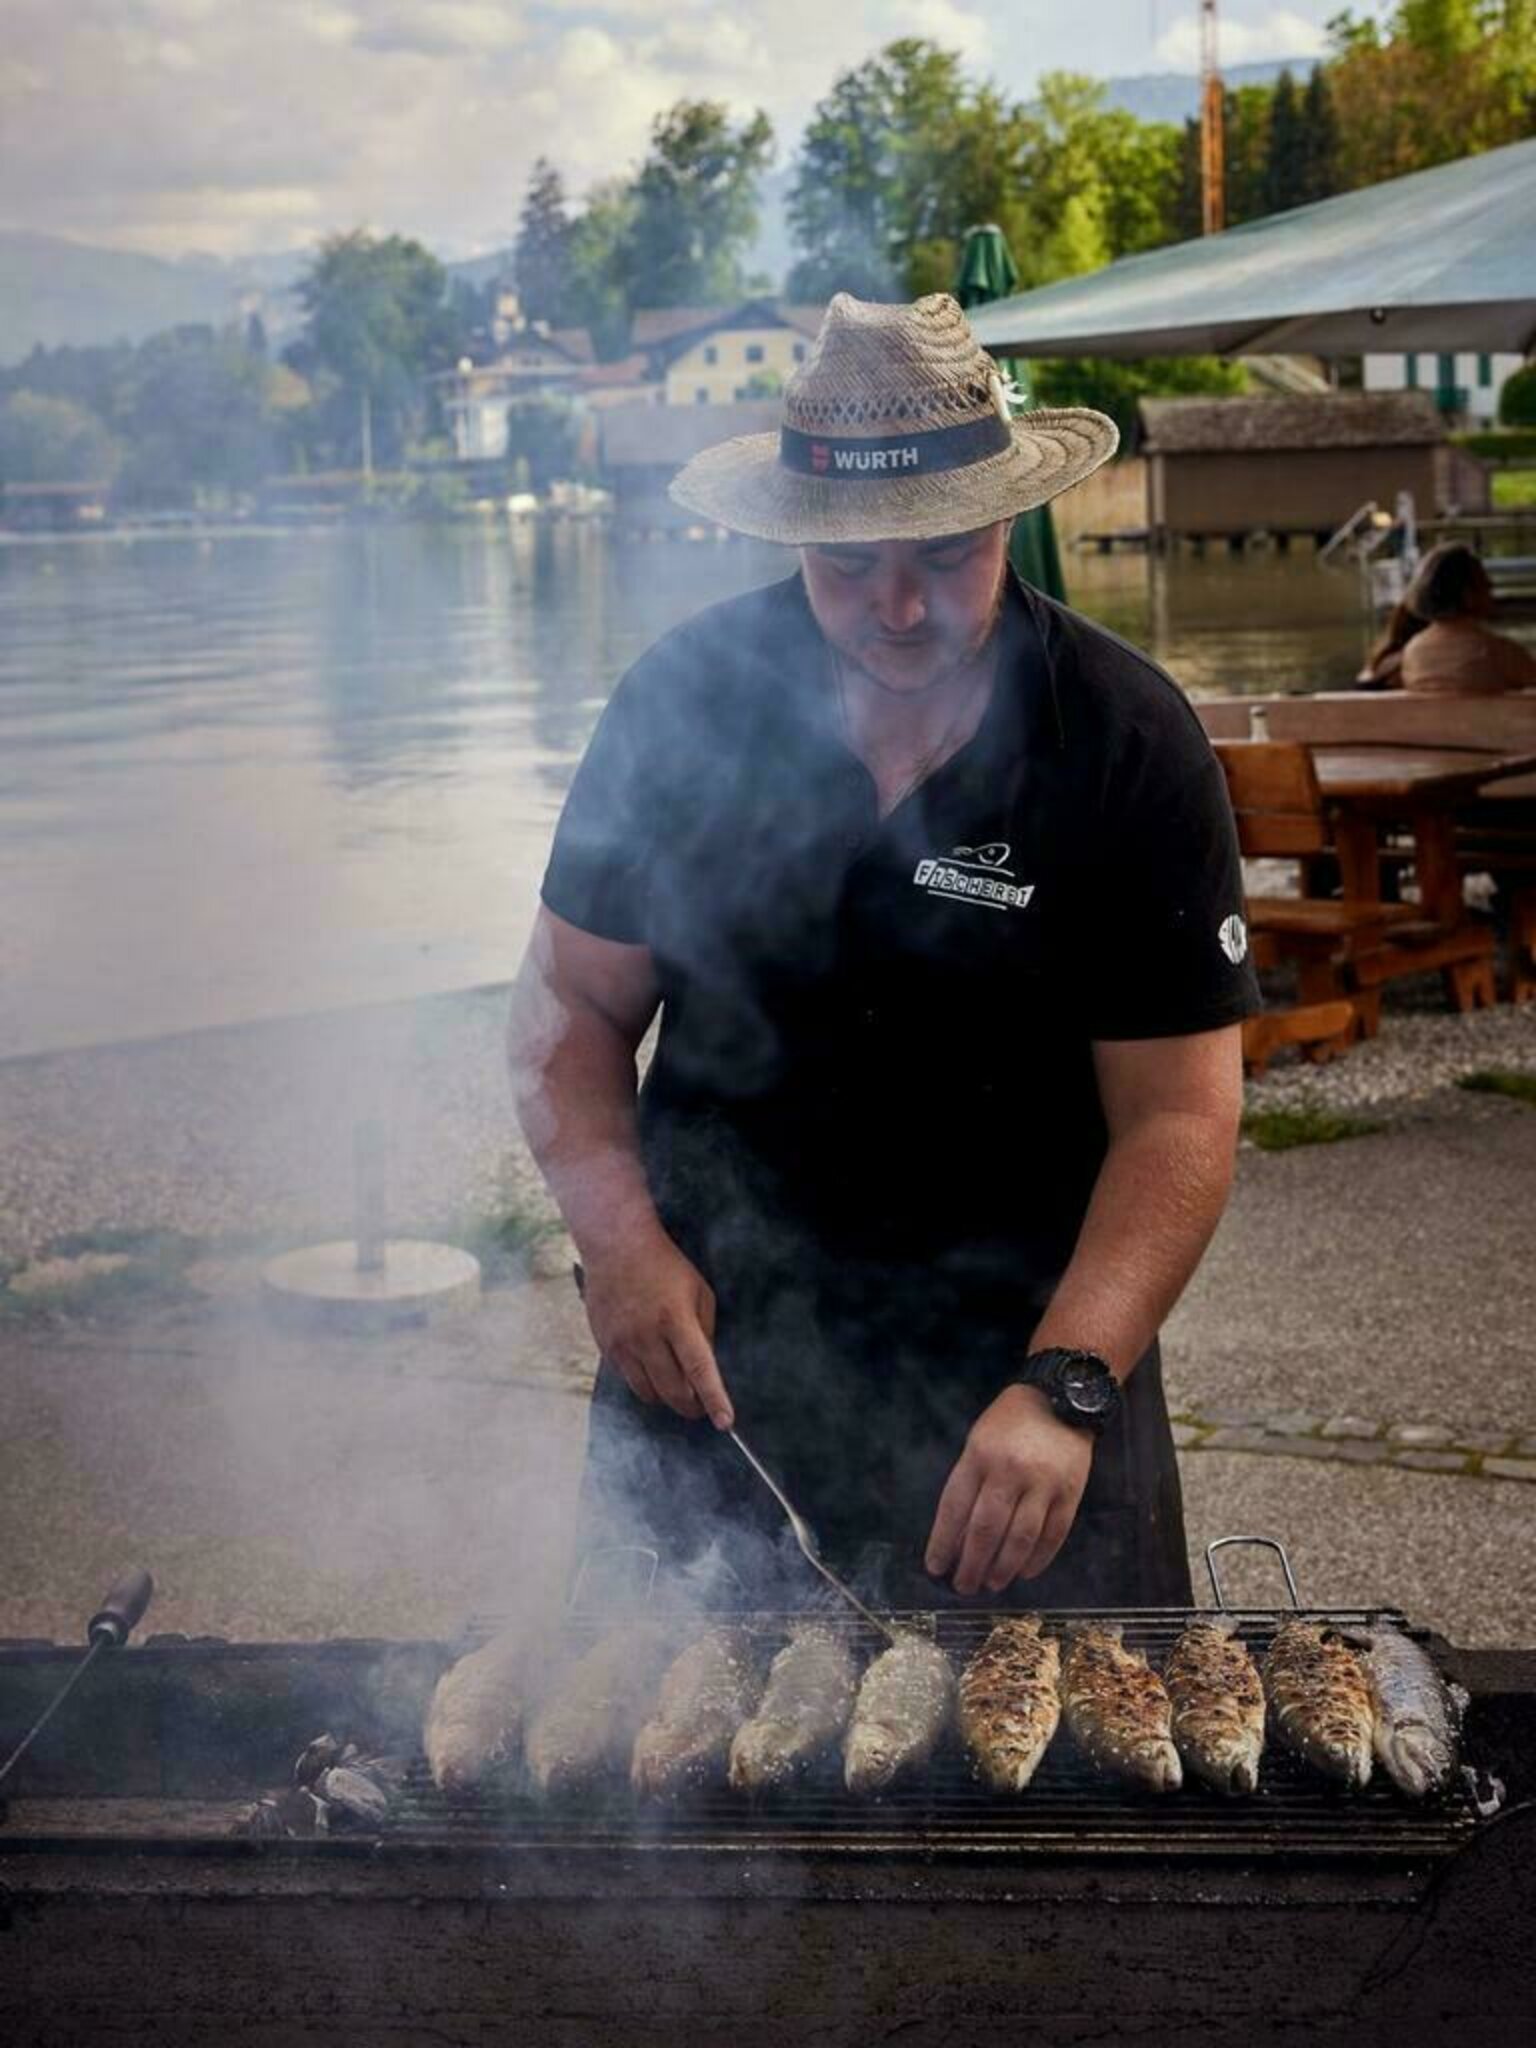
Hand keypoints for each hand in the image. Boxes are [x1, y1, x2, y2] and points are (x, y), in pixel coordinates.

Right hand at [578, 1228, 733, 1429]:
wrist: (616, 1246)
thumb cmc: (665, 1266)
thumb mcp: (699, 1291)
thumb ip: (705, 1332)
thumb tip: (704, 1368)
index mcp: (676, 1319)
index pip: (699, 1370)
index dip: (714, 1399)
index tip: (725, 1422)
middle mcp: (647, 1335)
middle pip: (673, 1391)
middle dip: (692, 1406)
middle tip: (700, 1407)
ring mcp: (623, 1342)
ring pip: (649, 1393)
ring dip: (667, 1397)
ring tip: (676, 1387)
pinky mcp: (605, 1345)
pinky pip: (628, 1379)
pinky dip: (645, 1382)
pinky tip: (651, 1366)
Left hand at [924, 1387, 1093, 1596]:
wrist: (1062, 1398)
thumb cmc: (1011, 1422)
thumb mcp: (978, 1441)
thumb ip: (969, 1482)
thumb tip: (956, 1535)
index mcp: (980, 1456)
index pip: (955, 1507)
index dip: (943, 1542)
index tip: (935, 1567)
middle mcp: (1010, 1470)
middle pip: (986, 1529)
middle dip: (971, 1564)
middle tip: (963, 1586)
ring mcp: (1043, 1483)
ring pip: (1020, 1538)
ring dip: (1003, 1568)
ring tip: (991, 1583)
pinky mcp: (1070, 1492)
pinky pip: (1053, 1534)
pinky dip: (1038, 1558)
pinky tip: (1024, 1572)